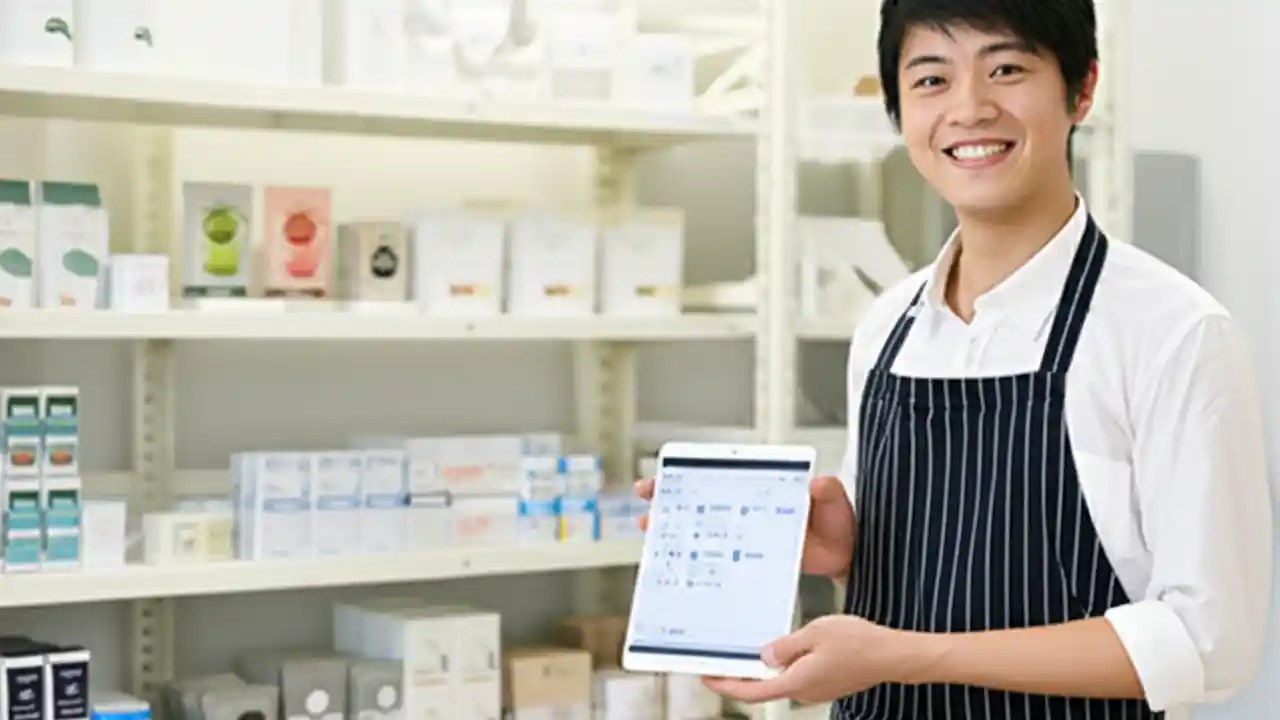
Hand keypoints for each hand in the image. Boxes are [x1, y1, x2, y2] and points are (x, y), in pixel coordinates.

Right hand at [633, 474, 855, 579]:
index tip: (665, 475)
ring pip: (702, 526)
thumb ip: (828, 494)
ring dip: (675, 528)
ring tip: (651, 531)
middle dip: (670, 498)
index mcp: (762, 487)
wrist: (844, 556)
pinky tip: (678, 565)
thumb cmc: (839, 525)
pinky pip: (715, 557)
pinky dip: (695, 558)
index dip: (690, 472)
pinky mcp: (746, 558)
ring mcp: (744, 533)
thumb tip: (818, 484)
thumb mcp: (835, 505)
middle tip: (647, 500)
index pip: (721, 474)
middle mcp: (747, 507)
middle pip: (701, 499)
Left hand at [703, 615, 935, 705]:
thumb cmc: (858, 642)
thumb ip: (784, 646)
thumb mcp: (814, 633)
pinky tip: (782, 650)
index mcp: (796, 682)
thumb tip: (763, 657)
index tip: (708, 678)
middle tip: (722, 660)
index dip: (726, 686)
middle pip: (764, 688)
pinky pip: (797, 677)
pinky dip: (784, 667)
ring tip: (748, 651)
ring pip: (781, 681)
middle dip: (742, 675)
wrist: (893, 655)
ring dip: (763, 670)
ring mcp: (817, 690)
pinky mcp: (827, 684)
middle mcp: (804, 692)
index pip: (751, 691)